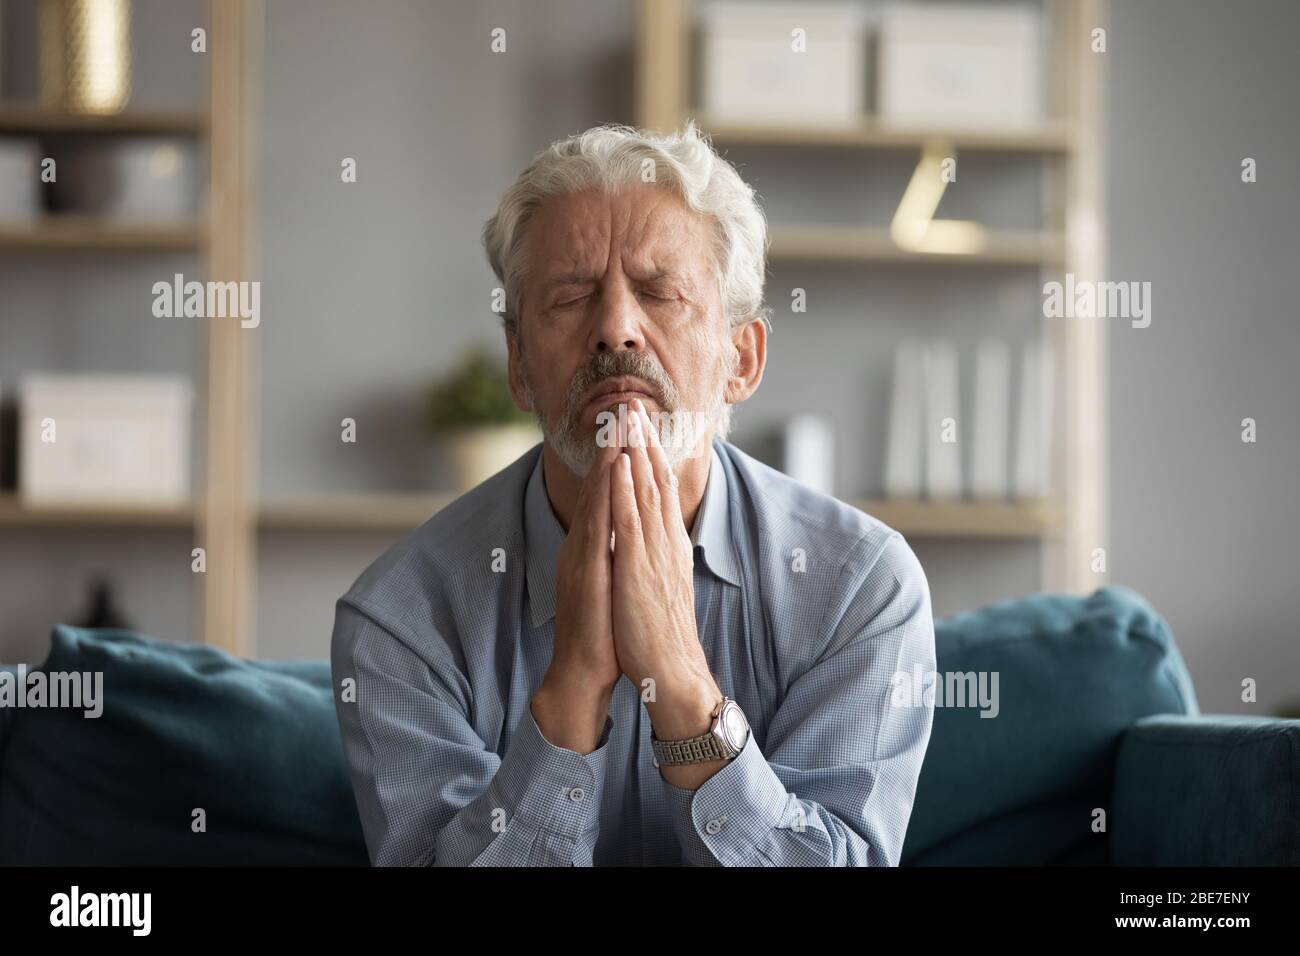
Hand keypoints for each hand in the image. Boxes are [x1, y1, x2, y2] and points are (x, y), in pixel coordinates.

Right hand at [550, 437, 621, 691]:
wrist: (584, 670)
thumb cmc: (602, 628)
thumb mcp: (610, 578)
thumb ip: (613, 549)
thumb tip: (626, 525)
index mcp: (590, 545)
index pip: (605, 491)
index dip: (617, 454)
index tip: (631, 420)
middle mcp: (581, 544)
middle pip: (598, 485)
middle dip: (612, 444)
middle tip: (625, 404)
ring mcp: (580, 557)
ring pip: (594, 499)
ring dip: (606, 460)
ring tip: (619, 424)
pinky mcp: (585, 574)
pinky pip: (595, 528)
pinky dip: (604, 497)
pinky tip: (612, 474)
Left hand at [610, 399, 720, 738]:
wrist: (671, 669)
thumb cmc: (660, 634)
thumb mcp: (660, 585)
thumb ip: (655, 558)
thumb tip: (649, 539)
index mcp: (669, 545)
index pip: (662, 490)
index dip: (652, 454)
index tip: (644, 424)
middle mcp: (666, 541)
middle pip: (656, 479)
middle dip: (646, 439)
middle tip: (636, 401)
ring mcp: (654, 551)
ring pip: (646, 490)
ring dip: (636, 450)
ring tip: (628, 416)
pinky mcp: (638, 566)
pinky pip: (631, 518)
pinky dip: (626, 487)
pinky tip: (620, 462)